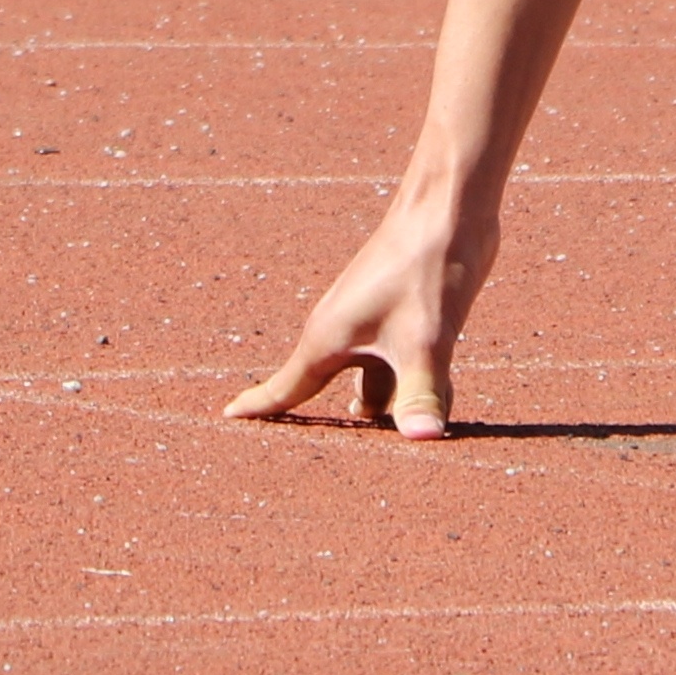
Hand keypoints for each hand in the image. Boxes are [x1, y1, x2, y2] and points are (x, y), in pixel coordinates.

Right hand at [224, 185, 488, 438]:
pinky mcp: (403, 316)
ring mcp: (374, 324)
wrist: (450, 206)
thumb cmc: (426, 266)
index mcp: (328, 340)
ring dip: (387, 408)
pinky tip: (444, 401)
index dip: (257, 408)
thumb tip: (423, 439)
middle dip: (340, 430)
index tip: (226, 419)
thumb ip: (423, 392)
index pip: (285, 388)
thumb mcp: (424, 338)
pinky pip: (398, 366)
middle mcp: (344, 334)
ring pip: (374, 383)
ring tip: (403, 447)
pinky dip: (411, 387)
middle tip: (342, 468)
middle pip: (332, 394)